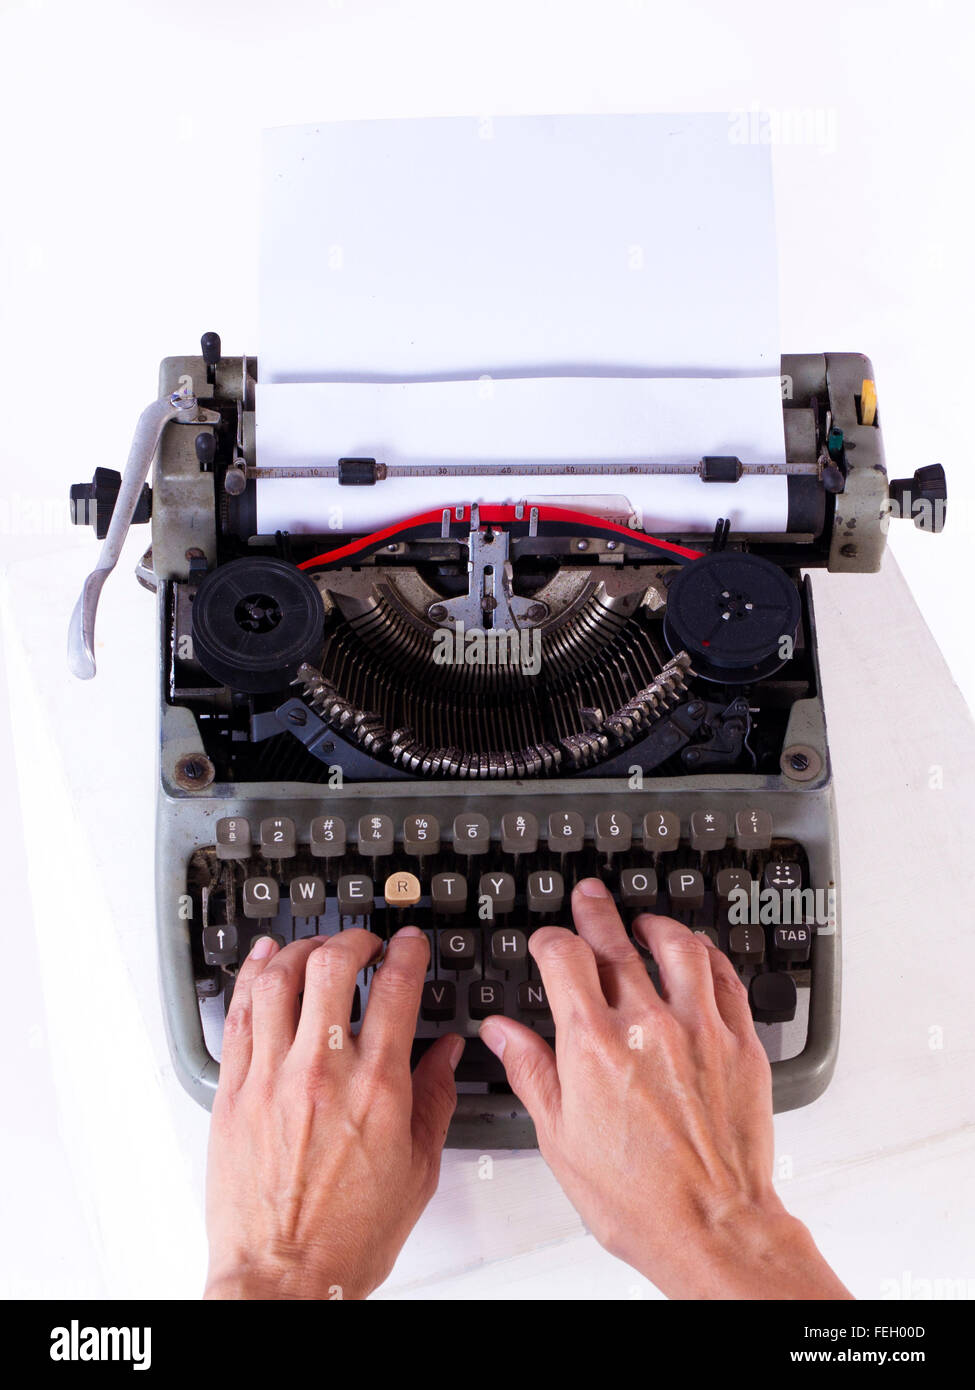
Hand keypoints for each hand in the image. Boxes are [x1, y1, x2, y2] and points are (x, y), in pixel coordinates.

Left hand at [204, 927, 462, 1299]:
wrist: (284, 1278)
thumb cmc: (348, 1236)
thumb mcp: (417, 1168)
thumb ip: (436, 1098)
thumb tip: (448, 1052)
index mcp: (376, 1087)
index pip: (397, 988)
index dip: (407, 953)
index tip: (410, 944)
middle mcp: (322, 1071)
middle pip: (333, 966)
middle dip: (354, 940)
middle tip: (365, 942)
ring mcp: (271, 1077)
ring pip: (278, 979)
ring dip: (301, 950)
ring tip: (317, 948)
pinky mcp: (233, 1092)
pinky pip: (238, 1014)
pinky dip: (252, 976)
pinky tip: (265, 962)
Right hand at [479, 879, 850, 1299]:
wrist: (712, 1227)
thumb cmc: (637, 1198)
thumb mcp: (560, 1138)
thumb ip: (531, 1072)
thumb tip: (503, 1032)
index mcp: (594, 1045)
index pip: (565, 958)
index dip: (551, 939)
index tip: (547, 941)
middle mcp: (647, 1026)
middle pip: (618, 942)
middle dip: (597, 913)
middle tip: (591, 897)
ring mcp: (699, 1030)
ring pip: (680, 948)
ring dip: (658, 925)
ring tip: (647, 921)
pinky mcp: (740, 1044)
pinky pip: (727, 980)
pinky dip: (709, 957)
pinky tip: (699, 956)